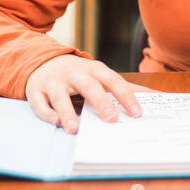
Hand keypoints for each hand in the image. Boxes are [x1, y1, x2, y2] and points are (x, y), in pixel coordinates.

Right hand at [25, 55, 153, 133]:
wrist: (42, 60)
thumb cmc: (78, 73)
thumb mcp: (99, 74)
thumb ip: (123, 86)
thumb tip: (154, 95)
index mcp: (93, 69)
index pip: (113, 81)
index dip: (125, 96)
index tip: (136, 113)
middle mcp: (73, 73)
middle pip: (89, 86)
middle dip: (100, 102)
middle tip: (111, 119)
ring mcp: (53, 81)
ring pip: (60, 96)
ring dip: (68, 112)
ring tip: (75, 129)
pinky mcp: (35, 90)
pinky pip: (39, 103)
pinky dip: (47, 113)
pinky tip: (56, 123)